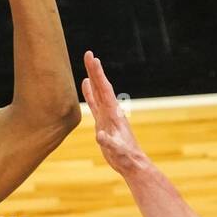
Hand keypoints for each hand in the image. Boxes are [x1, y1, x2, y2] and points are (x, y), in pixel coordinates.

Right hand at [81, 50, 145, 173]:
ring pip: (98, 92)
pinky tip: (85, 85)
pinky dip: (89, 93)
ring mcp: (107, 115)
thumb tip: (100, 136)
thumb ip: (110, 143)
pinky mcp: (103, 122)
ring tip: (87, 64)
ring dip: (92, 78)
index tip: (93, 59)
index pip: (105, 90)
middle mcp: (111, 111)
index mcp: (114, 114)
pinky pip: (94, 104)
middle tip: (88, 53)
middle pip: (101, 86)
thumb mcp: (118, 151)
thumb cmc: (126, 157)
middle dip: (94, 70)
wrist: (131, 163)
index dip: (98, 75)